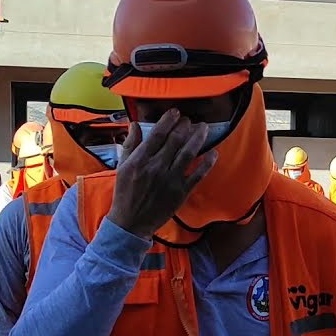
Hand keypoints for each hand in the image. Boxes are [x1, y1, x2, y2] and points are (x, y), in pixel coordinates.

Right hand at [106, 112, 217, 239]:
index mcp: (140, 160)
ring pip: (188, 153)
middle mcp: (156, 167)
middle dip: (185, 126)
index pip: (158, 134)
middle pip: (175, 140)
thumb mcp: (121, 166)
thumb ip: (130, 144)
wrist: (131, 222)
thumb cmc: (125, 193)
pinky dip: (207, 163)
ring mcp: (170, 180)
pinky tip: (213, 153)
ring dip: (197, 138)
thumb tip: (135, 124)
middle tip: (189, 120)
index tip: (175, 113)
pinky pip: (197, 175)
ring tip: (203, 128)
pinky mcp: (181, 192)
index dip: (169, 120)